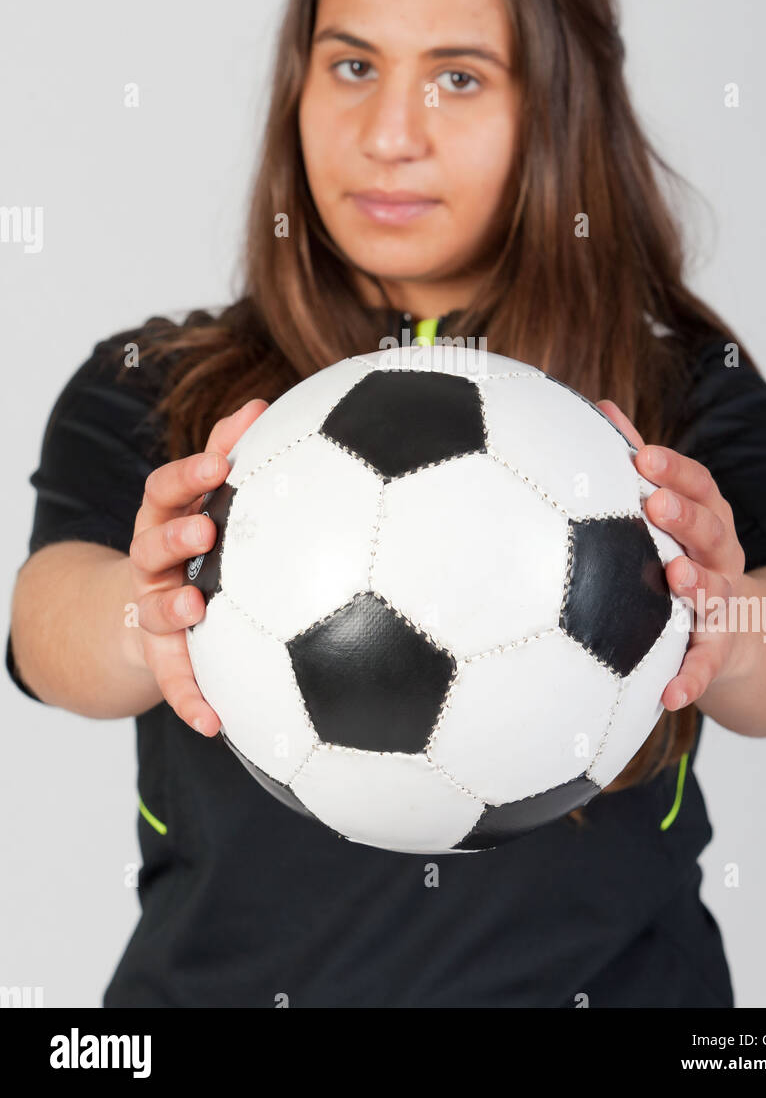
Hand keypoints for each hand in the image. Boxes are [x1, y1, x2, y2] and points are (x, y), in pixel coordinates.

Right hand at [126, 399, 269, 734]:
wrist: (145, 613)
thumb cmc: (192, 543)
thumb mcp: (200, 498)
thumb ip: (227, 450)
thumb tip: (259, 402)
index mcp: (165, 519)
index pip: (166, 488)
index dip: (189, 474)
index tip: (220, 462)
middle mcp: (152, 563)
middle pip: (152, 544)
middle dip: (175, 536)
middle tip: (204, 531)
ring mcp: (152, 610)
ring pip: (155, 609)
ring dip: (174, 608)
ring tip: (197, 607)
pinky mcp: (162, 658)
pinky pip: (175, 683)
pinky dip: (192, 701)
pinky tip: (216, 724)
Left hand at [596, 399, 747, 711]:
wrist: (739, 631)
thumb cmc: (685, 555)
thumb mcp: (672, 510)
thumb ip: (638, 461)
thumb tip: (599, 408)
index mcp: (707, 519)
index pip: (700, 485)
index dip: (675, 469)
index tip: (643, 455)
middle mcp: (720, 558)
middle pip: (711, 531)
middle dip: (685, 516)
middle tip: (655, 504)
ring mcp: (722, 605)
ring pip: (715, 593)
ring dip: (698, 586)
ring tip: (677, 580)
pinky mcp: (716, 651)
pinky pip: (705, 667)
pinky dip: (691, 680)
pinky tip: (668, 696)